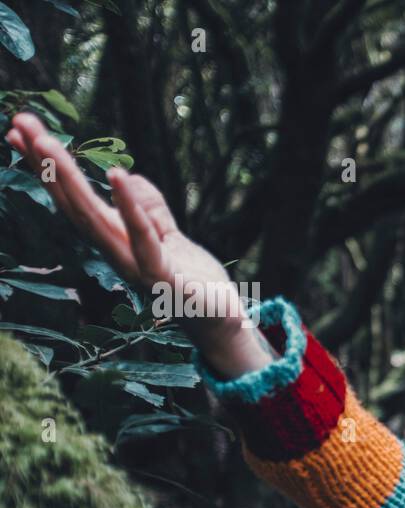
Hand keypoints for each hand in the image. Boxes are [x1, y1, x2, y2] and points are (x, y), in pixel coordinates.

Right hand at [6, 112, 268, 374]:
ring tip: (48, 143)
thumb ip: (151, 210)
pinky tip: (117, 175)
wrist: (221, 323)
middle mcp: (118, 254)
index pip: (75, 201)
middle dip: (46, 166)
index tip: (20, 131)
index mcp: (117, 242)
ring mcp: (137, 268)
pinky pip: (143, 238)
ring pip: (95, 221)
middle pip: (74, 206)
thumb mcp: (170, 237)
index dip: (47, 169)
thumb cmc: (193, 281)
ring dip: (70, 181)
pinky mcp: (165, 280)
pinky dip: (129, 207)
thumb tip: (128, 177)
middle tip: (22, 125)